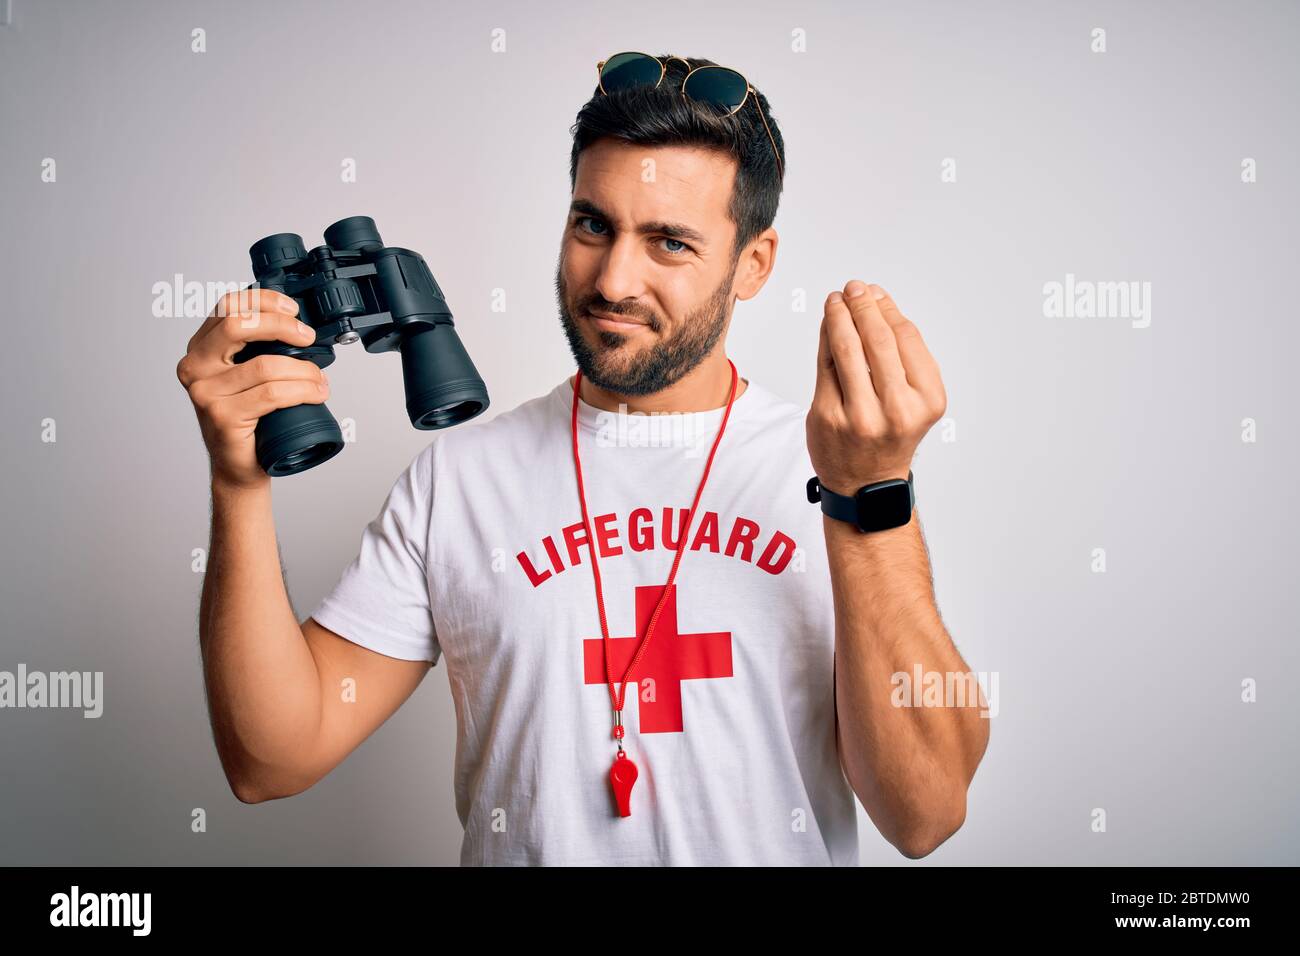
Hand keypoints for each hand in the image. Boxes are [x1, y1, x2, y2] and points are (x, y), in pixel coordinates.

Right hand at [176, 287, 327, 490]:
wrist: (240, 465)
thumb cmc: (250, 418)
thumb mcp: (248, 375)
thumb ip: (258, 348)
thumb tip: (300, 325)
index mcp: (200, 349)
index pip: (228, 307)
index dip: (264, 300)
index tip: (292, 309)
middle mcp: (195, 366)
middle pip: (239, 325)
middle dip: (282, 326)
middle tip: (308, 337)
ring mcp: (205, 392)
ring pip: (265, 365)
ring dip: (304, 370)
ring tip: (320, 380)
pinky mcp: (222, 415)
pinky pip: (271, 394)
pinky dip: (302, 390)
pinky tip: (316, 393)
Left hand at [806, 280, 946, 494]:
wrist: (866, 484)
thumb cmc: (891, 434)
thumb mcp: (914, 399)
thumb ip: (901, 355)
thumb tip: (877, 301)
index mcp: (927, 400)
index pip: (906, 338)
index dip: (887, 309)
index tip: (874, 292)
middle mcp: (897, 409)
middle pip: (877, 339)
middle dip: (863, 306)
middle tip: (853, 287)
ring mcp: (860, 415)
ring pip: (847, 348)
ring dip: (839, 315)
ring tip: (836, 300)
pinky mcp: (828, 416)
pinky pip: (825, 365)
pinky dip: (825, 338)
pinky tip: (826, 325)